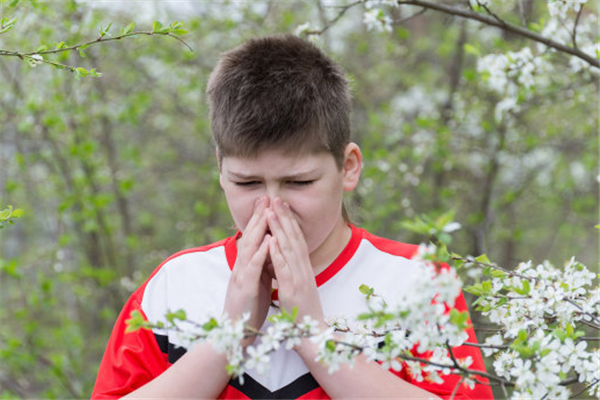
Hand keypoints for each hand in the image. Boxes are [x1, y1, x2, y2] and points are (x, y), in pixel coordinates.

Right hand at [222, 196, 272, 345]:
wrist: (237, 333)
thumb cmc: (248, 307)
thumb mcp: (256, 282)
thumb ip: (260, 265)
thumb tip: (268, 250)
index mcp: (247, 265)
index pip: (254, 238)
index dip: (260, 219)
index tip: (267, 202)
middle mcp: (241, 267)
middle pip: (250, 237)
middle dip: (258, 216)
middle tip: (265, 197)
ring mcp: (241, 276)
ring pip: (249, 248)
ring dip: (258, 229)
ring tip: (267, 212)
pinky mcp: (244, 289)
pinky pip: (253, 268)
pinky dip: (261, 253)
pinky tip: (268, 242)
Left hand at [267, 197, 324, 322]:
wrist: (312, 334)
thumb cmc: (303, 311)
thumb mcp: (298, 285)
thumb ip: (292, 270)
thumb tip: (284, 257)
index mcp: (303, 268)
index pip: (296, 239)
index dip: (288, 220)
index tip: (280, 204)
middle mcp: (303, 269)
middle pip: (294, 238)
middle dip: (284, 217)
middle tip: (276, 198)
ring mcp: (299, 278)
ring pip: (289, 249)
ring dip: (280, 229)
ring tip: (271, 212)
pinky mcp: (293, 290)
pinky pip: (285, 269)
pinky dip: (278, 254)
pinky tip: (271, 241)